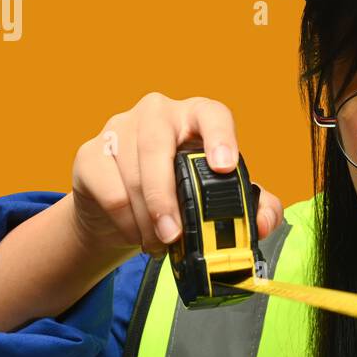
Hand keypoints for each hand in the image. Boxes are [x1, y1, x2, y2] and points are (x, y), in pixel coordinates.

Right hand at [69, 92, 283, 257]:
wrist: (121, 210)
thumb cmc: (179, 194)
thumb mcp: (219, 198)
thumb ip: (253, 207)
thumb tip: (265, 223)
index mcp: (195, 116)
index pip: (212, 114)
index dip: (219, 137)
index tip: (224, 166)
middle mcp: (157, 113)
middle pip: (158, 146)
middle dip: (166, 197)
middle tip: (173, 234)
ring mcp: (119, 128)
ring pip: (132, 175)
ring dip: (147, 220)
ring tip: (159, 243)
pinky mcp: (91, 153)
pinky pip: (109, 191)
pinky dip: (125, 221)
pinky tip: (136, 232)